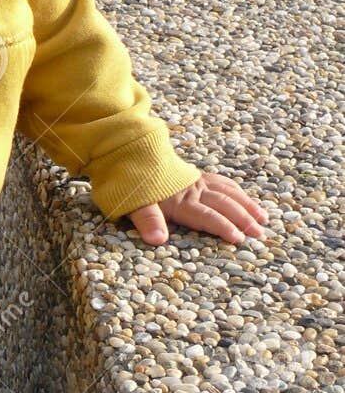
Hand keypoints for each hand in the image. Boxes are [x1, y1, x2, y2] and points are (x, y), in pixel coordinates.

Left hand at [128, 172, 268, 245]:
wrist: (129, 152)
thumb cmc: (130, 183)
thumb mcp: (133, 204)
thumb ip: (147, 220)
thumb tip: (158, 240)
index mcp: (180, 201)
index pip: (207, 217)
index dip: (224, 227)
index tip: (240, 239)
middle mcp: (194, 190)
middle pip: (224, 205)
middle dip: (244, 219)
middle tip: (261, 233)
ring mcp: (197, 181)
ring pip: (228, 193)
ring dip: (247, 205)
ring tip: (264, 218)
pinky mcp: (196, 175)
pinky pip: (222, 182)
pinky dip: (237, 191)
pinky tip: (245, 198)